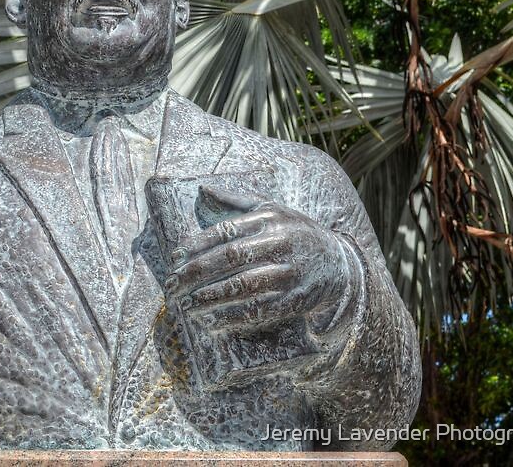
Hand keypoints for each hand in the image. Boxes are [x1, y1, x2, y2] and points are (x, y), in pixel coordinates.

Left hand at [164, 194, 360, 348]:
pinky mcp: (295, 299)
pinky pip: (259, 310)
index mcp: (268, 220)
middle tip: (172, 286)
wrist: (340, 263)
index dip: (196, 245)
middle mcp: (278, 243)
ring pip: (243, 286)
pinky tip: (211, 322)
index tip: (174, 259)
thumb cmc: (296, 233)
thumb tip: (203, 190)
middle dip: (196, 273)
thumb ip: (237, 201)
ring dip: (210, 298)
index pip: (225, 232)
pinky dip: (232, 317)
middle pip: (229, 258)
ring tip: (186, 306)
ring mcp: (288, 272)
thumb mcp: (272, 209)